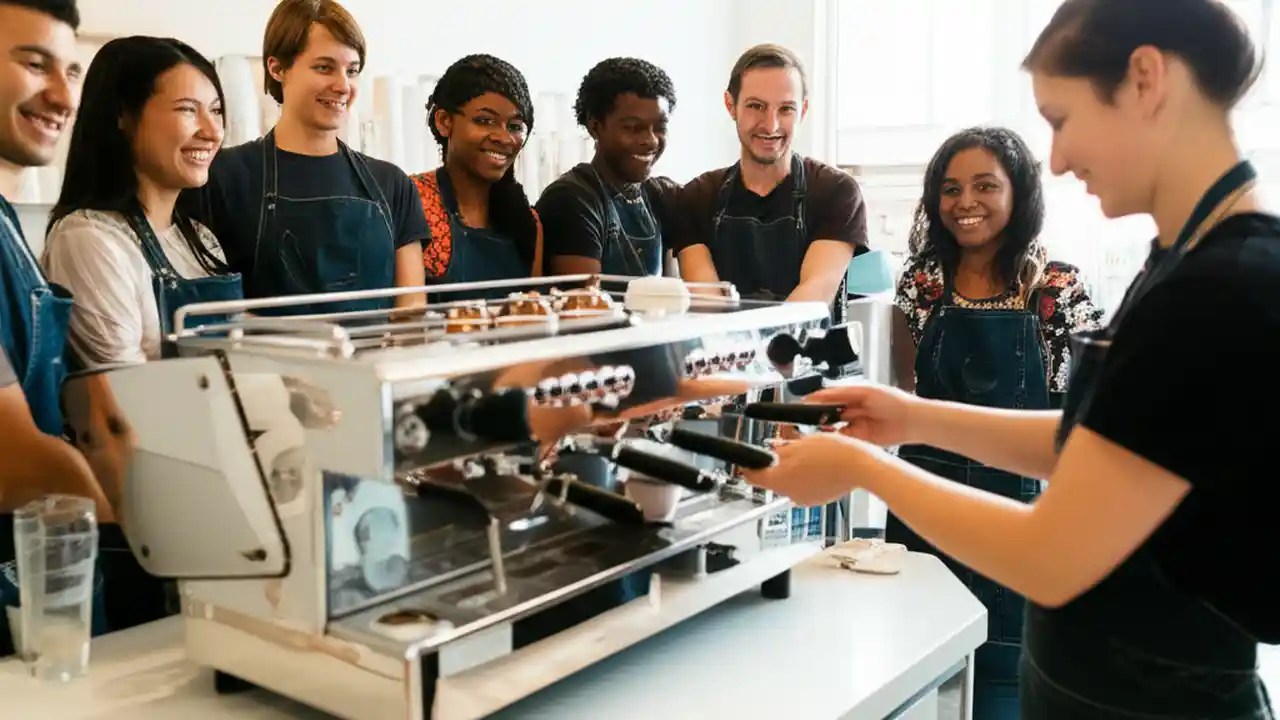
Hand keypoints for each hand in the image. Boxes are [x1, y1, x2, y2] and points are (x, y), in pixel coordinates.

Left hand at [742, 432, 884, 505]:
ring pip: (788, 482)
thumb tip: (767, 451)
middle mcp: (789, 494)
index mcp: (780, 480)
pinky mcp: (818, 498)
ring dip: (791, 470)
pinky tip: (817, 464)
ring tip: (804, 454)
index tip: (750, 458)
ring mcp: (804, 498)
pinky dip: (805, 476)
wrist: (861, 467)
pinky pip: (803, 486)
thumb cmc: (834, 454)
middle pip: (771, 479)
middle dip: (774, 464)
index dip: (749, 465)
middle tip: (783, 448)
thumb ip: (779, 451)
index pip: (752, 476)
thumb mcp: (800, 444)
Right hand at [806, 383, 922, 446]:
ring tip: (817, 430)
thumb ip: (843, 392)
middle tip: (806, 420)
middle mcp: (852, 412)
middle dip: (819, 416)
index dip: (816, 401)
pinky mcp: (861, 440)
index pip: (829, 398)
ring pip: (835, 428)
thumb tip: (821, 392)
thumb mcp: (866, 391)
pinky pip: (845, 440)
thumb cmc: (892, 401)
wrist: (912, 421)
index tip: (802, 404)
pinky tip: (831, 439)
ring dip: (827, 430)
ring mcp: (856, 426)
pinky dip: (837, 440)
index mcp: (853, 397)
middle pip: (830, 414)